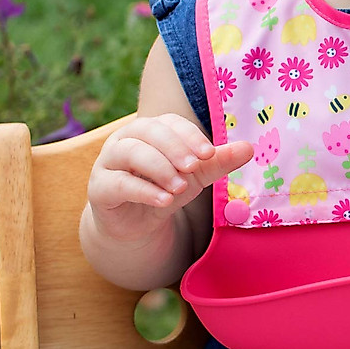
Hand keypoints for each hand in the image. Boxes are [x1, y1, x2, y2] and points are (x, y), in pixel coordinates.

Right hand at [86, 113, 252, 243]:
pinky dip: (144, 191)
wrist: (135, 225)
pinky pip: (119, 183)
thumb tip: (249, 148)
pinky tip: (164, 201)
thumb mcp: (194, 176)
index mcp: (149, 130)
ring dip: (160, 168)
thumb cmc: (164, 190)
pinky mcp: (100, 189)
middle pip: (147, 131)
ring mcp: (108, 163)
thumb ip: (218, 162)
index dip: (189, 135)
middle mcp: (125, 140)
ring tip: (181, 187)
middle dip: (174, 147)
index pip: (168, 123)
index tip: (209, 154)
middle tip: (195, 166)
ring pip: (131, 153)